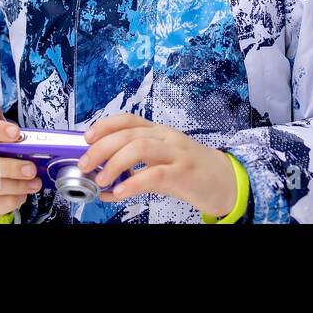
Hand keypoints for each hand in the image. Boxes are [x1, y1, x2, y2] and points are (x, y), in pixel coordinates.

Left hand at [77, 114, 238, 216]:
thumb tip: (105, 189)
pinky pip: (154, 174)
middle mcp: (166, 137)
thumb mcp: (160, 169)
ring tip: (100, 179)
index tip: (86, 138)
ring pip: (139, 147)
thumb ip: (134, 176)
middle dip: (101, 147)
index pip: (128, 119)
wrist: (227, 181)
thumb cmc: (191, 173)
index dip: (104, 126)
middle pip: (128, 133)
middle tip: (85, 164)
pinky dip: (133, 183)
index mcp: (159, 132)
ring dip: (114, 163)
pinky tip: (119, 193)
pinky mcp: (183, 172)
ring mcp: (176, 153)